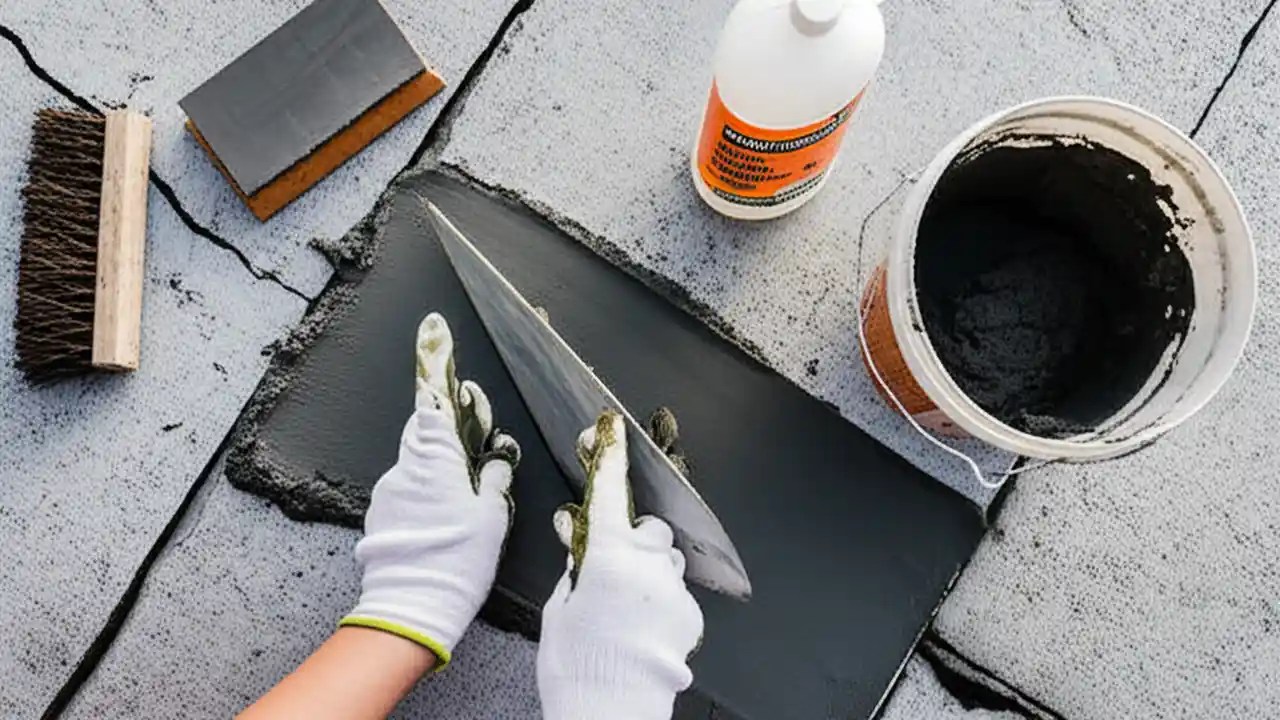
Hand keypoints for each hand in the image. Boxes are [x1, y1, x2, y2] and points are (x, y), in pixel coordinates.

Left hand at [341, 313, 519, 669]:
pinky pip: (408, 491)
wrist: (411, 608)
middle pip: (427, 429)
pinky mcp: (382, 514)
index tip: (433, 329)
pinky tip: (444, 524)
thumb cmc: (456, 562)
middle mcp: (406, 467)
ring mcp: (389, 491)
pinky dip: (426, 496)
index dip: (435, 360)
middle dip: (448, 427)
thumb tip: (495, 462)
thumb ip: (493, 479)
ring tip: (465, 504)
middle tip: (476, 446)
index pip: (433, 397)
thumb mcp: (491, 516)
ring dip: (440, 470)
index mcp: (435, 459)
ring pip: (419, 463)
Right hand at [537, 411, 703, 719]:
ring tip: (624, 606)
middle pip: (649, 528)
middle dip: (633, 538)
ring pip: (665, 559)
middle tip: (610, 567)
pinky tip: (641, 627)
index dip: (611, 458)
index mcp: (609, 553)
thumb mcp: (562, 606)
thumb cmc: (576, 662)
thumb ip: (575, 564)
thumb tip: (574, 534)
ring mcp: (673, 588)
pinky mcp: (690, 613)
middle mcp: (647, 562)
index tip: (613, 430)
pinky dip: (660, 600)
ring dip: (648, 569)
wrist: (611, 709)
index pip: (611, 492)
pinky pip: (675, 591)